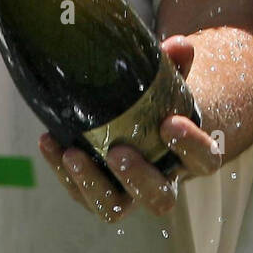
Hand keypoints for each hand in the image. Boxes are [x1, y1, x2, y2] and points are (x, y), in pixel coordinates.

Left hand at [39, 35, 221, 222]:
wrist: (143, 121)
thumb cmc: (161, 100)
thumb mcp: (172, 79)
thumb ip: (177, 65)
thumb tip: (178, 45)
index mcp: (190, 157)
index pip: (204, 160)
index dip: (190, 146)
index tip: (170, 122)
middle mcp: (162, 182)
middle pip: (159, 198)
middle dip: (137, 177)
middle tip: (117, 151)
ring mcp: (128, 194)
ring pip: (115, 208)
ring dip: (91, 184)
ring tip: (72, 153)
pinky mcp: (96, 192)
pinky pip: (80, 192)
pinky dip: (61, 169)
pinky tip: (49, 140)